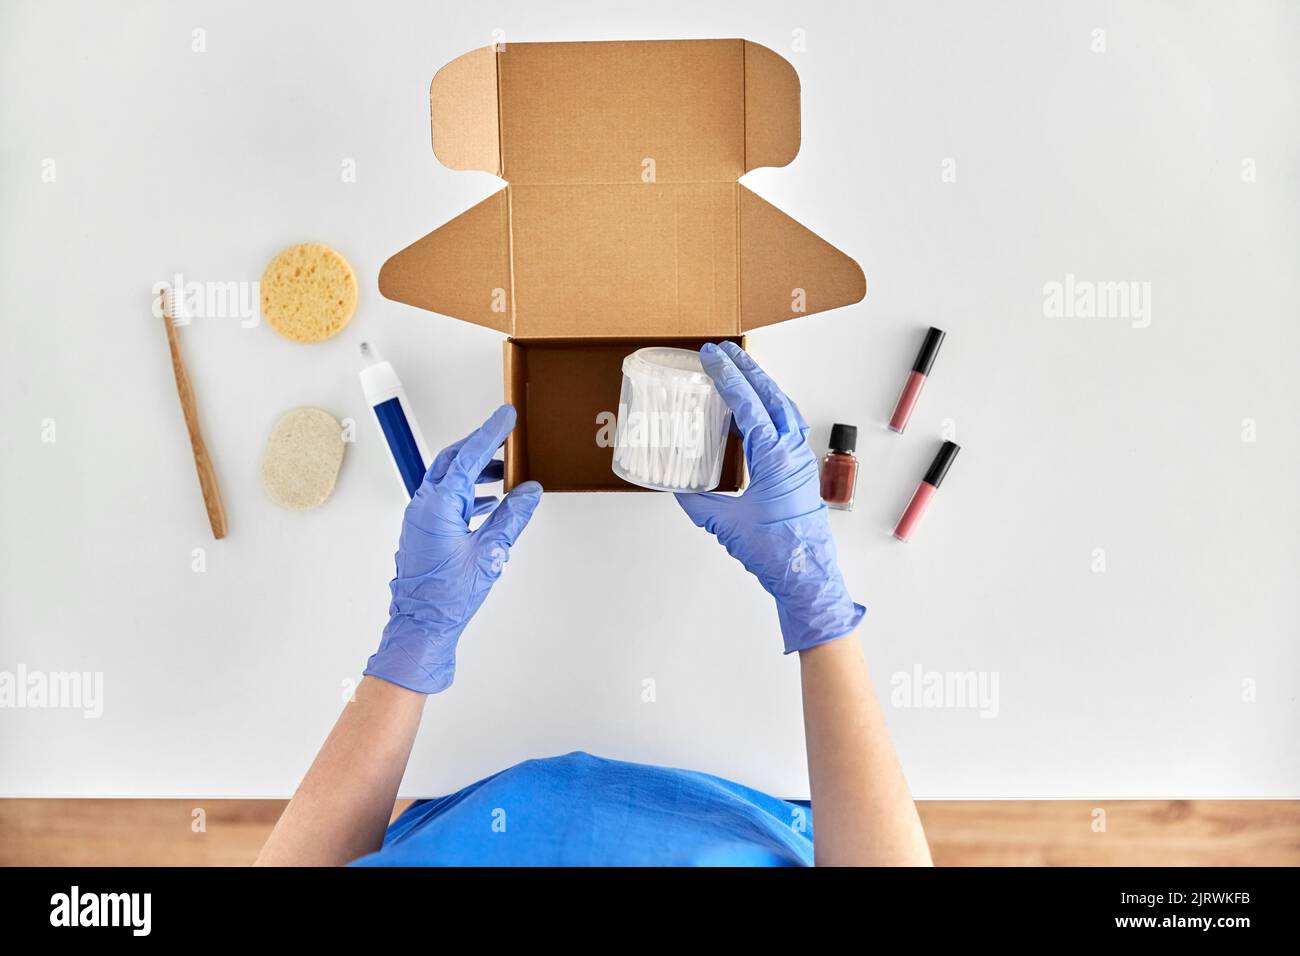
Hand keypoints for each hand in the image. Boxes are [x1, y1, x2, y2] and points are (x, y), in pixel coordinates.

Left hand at [364, 405, 541, 693]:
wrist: (420, 630)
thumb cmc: (445, 599)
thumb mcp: (489, 554)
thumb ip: (510, 518)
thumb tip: (527, 492)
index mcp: (437, 505)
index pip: (467, 457)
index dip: (490, 434)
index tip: (505, 416)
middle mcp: (423, 507)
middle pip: (451, 462)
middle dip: (479, 446)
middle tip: (504, 437)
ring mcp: (420, 521)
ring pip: (447, 481)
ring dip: (474, 472)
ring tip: (503, 472)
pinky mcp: (423, 534)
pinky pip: (445, 501)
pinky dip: (467, 494)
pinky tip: (488, 503)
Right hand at [675, 342, 863, 652]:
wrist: (807, 577)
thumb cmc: (776, 552)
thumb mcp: (727, 525)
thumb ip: (700, 504)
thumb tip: (680, 490)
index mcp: (776, 457)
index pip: (750, 404)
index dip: (729, 377)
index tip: (713, 357)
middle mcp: (792, 453)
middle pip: (771, 396)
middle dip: (747, 370)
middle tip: (724, 352)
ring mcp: (800, 461)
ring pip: (782, 410)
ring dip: (760, 388)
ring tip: (738, 373)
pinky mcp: (800, 473)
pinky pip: (784, 430)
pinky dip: (767, 414)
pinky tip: (749, 418)